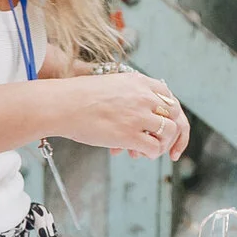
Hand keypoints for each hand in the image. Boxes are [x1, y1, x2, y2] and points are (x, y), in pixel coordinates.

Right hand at [46, 71, 189, 160]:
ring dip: (162, 145)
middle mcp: (143, 96)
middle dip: (174, 134)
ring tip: (145, 150)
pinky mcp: (129, 135)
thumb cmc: (80, 98)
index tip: (169, 128)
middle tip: (166, 147)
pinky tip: (138, 154)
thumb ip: (131, 96)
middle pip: (175, 115)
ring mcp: (138, 115)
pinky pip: (154, 148)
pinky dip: (152, 154)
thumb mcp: (112, 85)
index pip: (170, 98)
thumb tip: (141, 120)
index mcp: (139, 82)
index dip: (172, 115)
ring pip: (169, 132)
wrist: (61, 105)